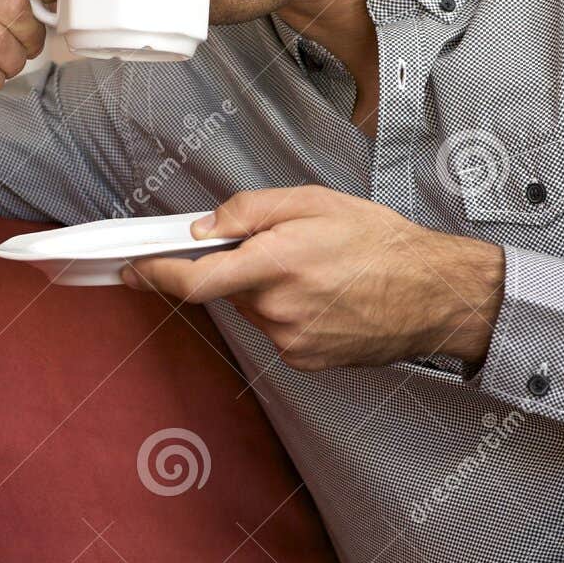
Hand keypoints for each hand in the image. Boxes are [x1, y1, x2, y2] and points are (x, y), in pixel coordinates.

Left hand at [121, 185, 505, 370]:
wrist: (435, 295)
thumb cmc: (382, 242)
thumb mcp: (316, 201)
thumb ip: (250, 211)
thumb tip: (203, 228)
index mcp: (277, 263)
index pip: (194, 279)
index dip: (154, 275)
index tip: (128, 269)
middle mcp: (279, 309)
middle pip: (228, 290)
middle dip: (242, 268)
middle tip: (288, 250)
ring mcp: (291, 341)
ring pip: (254, 311)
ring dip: (269, 291)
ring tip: (320, 274)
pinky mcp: (306, 360)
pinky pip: (278, 332)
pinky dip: (290, 313)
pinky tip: (328, 299)